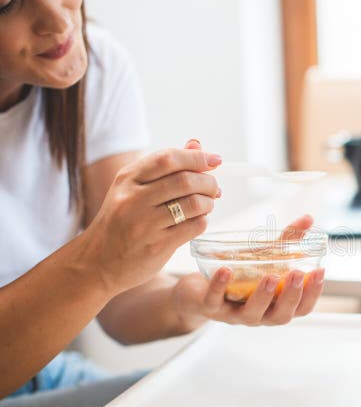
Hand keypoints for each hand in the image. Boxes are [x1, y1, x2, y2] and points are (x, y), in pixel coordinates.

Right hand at [78, 139, 221, 294]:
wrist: (98, 262)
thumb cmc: (121, 221)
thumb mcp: (133, 189)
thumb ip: (165, 167)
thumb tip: (197, 145)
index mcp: (128, 179)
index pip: (168, 158)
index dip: (197, 157)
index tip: (215, 160)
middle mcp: (134, 199)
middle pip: (185, 180)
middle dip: (209, 182)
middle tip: (215, 188)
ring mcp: (145, 223)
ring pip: (194, 204)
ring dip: (209, 202)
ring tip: (208, 204)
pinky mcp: (157, 245)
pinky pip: (194, 227)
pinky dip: (203, 221)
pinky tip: (197, 221)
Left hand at [171, 215, 325, 325]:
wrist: (197, 291)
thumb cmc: (238, 276)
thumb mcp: (264, 257)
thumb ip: (288, 241)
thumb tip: (309, 219)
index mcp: (275, 306)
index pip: (301, 308)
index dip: (313, 293)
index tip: (320, 271)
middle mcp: (259, 315)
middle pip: (281, 315)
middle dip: (291, 296)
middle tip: (298, 275)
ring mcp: (233, 314)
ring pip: (251, 314)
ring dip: (263, 296)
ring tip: (270, 276)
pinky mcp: (209, 307)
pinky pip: (214, 301)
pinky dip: (220, 286)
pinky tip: (226, 270)